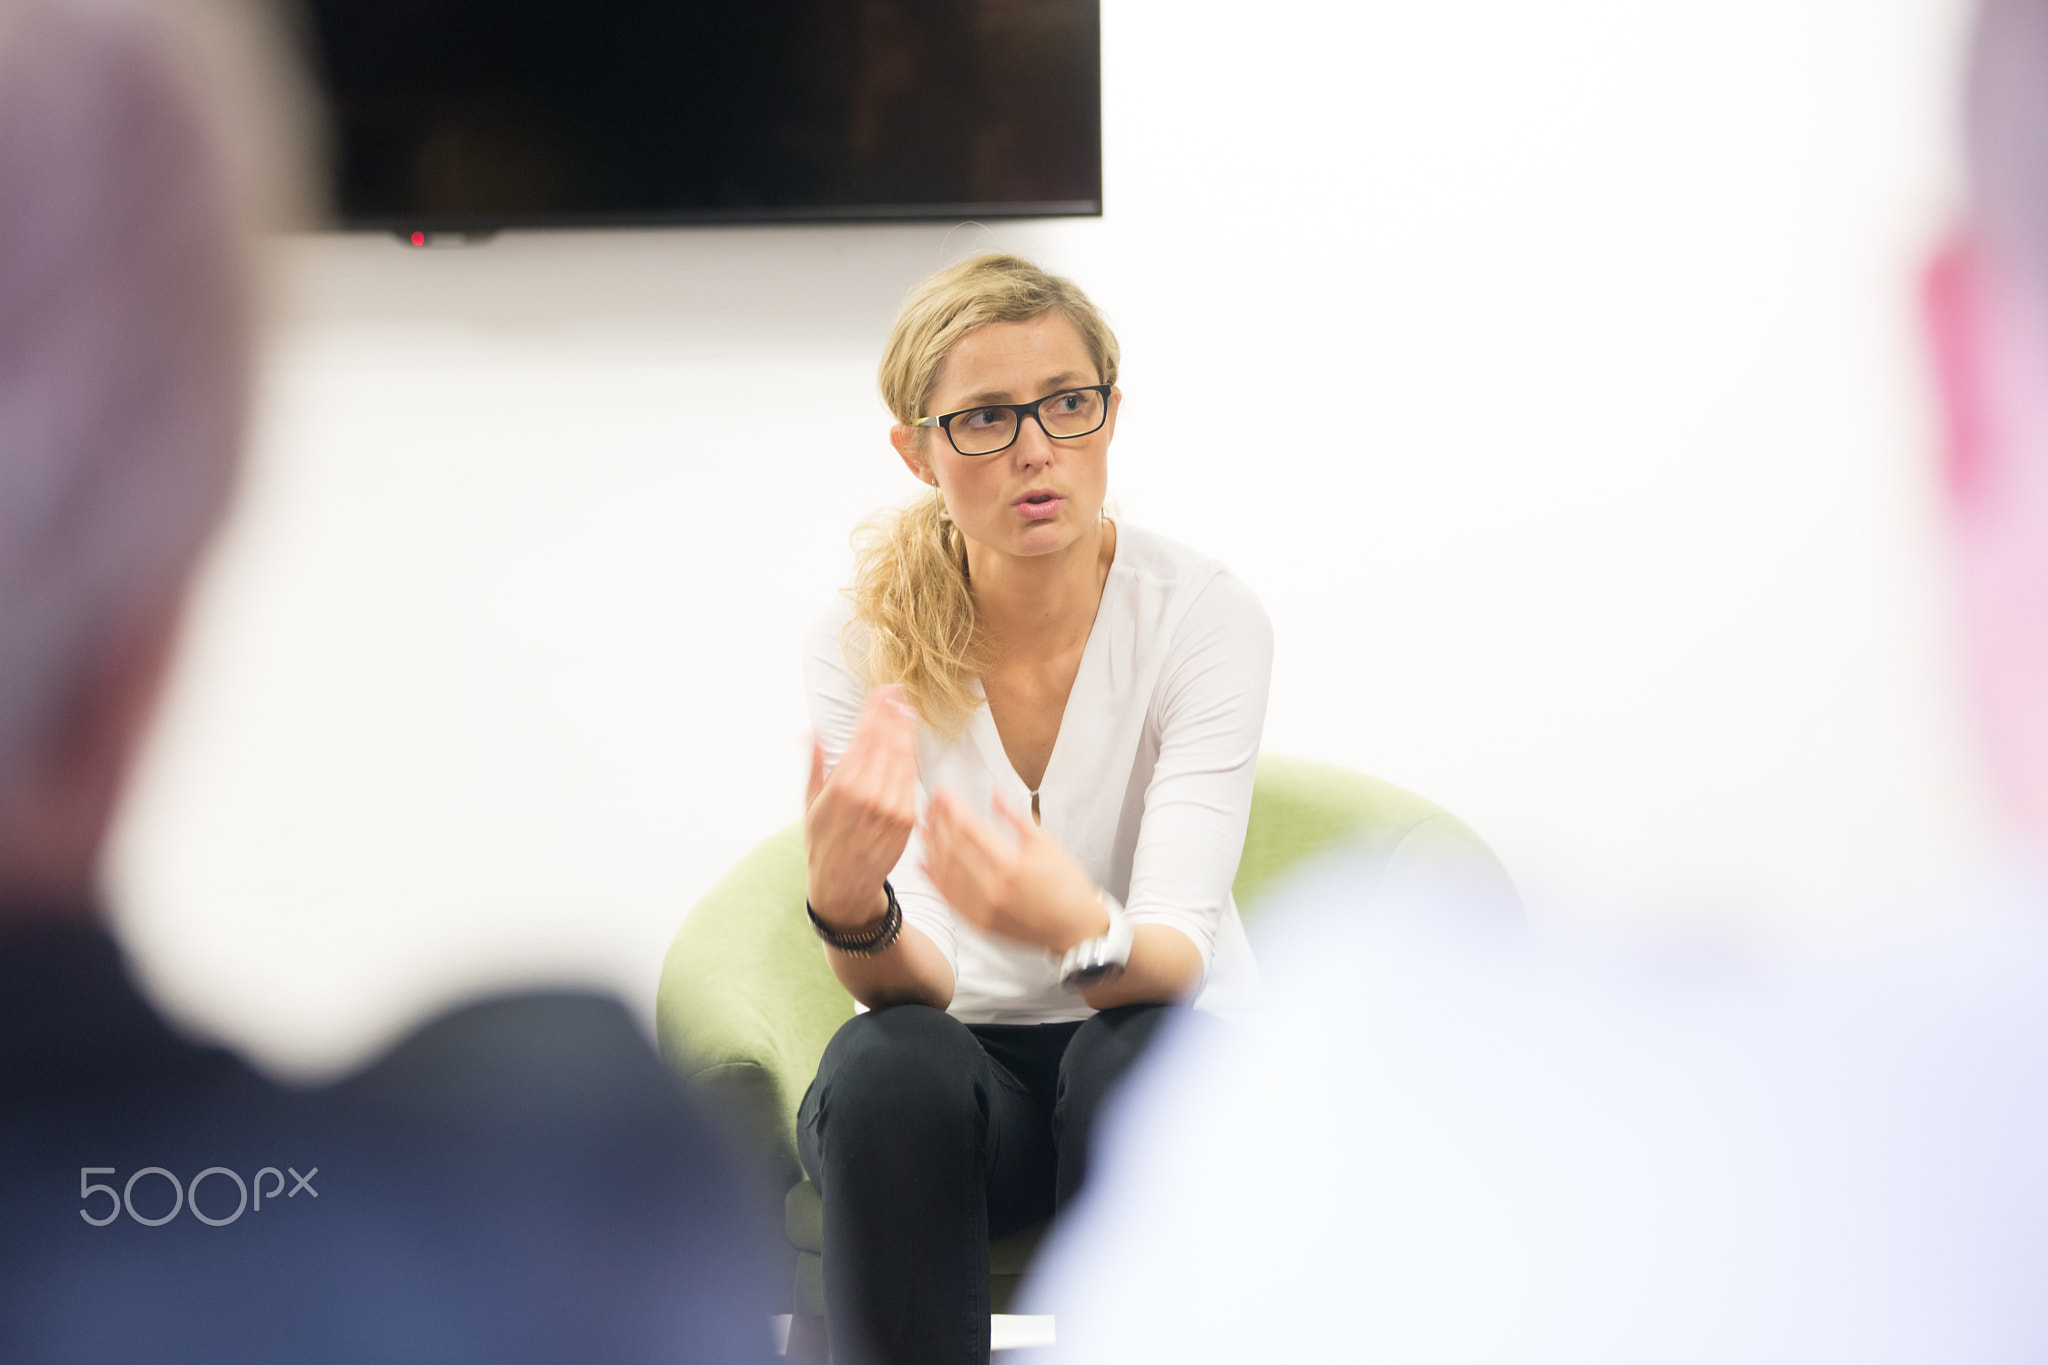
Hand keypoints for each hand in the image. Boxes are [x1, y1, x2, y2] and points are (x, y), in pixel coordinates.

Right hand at [805, 686, 918, 928]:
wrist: (844, 885)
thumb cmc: (822, 842)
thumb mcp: (809, 803)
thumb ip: (814, 764)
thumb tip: (810, 731)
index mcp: (841, 788)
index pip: (863, 738)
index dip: (874, 712)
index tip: (882, 692)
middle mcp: (868, 795)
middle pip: (885, 743)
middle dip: (892, 714)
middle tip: (897, 692)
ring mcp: (891, 808)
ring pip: (902, 758)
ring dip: (905, 731)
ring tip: (905, 710)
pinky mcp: (907, 819)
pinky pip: (911, 780)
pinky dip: (911, 757)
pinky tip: (910, 741)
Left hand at [921, 790, 1106, 952]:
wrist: (1075, 928)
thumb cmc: (1066, 884)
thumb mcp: (1048, 843)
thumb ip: (1017, 817)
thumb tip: (995, 792)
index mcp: (1011, 864)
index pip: (970, 828)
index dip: (952, 807)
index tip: (942, 791)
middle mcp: (992, 888)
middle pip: (952, 848)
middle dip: (937, 821)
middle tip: (929, 804)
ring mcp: (982, 908)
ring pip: (944, 872)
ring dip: (930, 846)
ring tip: (923, 825)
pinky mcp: (978, 923)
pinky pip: (947, 897)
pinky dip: (932, 877)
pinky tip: (923, 861)